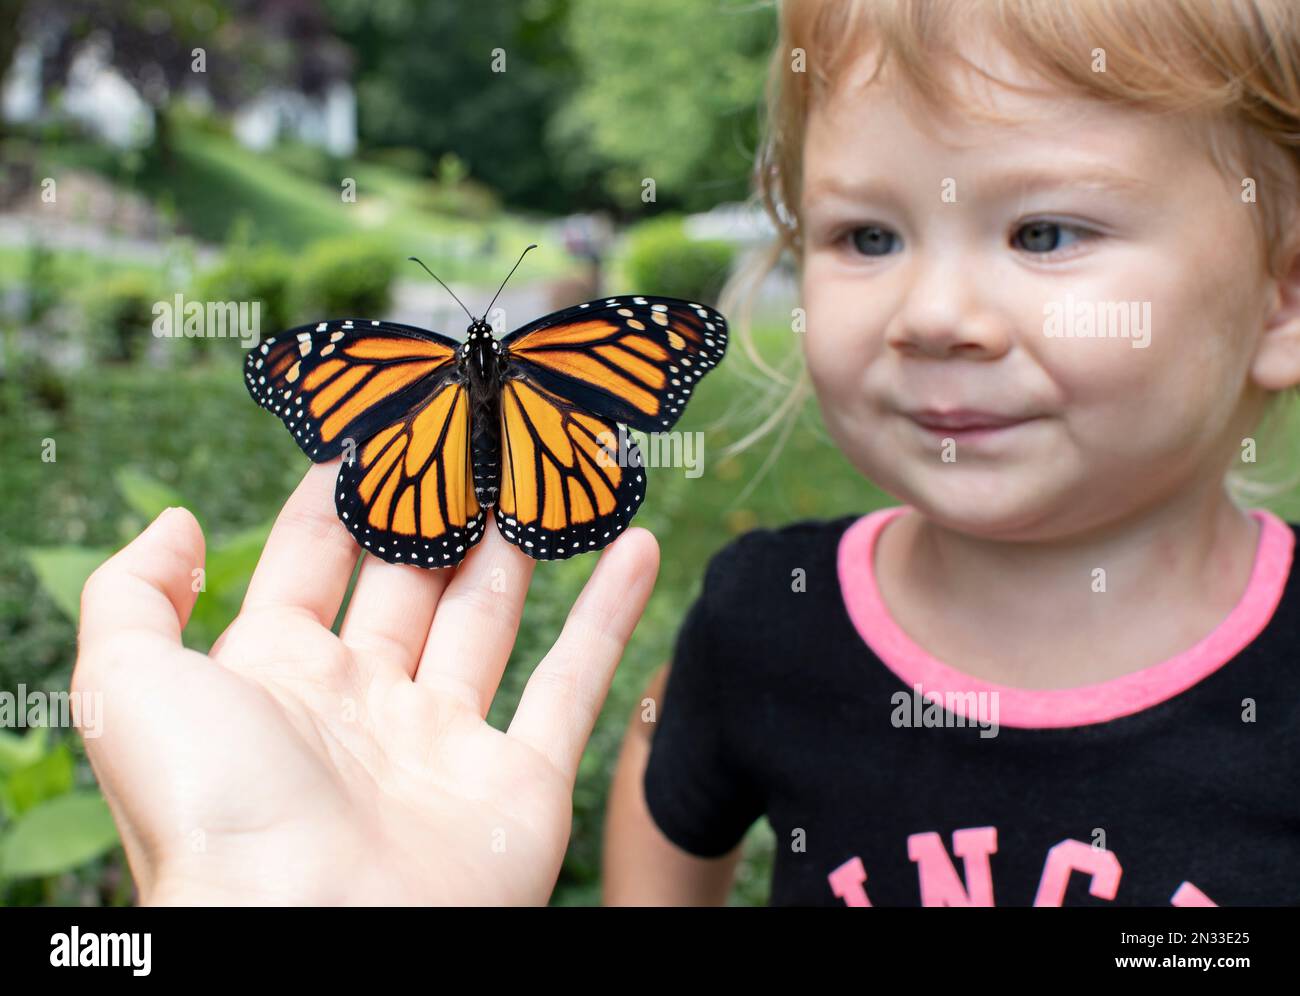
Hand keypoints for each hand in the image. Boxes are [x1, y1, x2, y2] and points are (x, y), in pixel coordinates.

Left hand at [72, 460, 659, 904]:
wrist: (311, 936)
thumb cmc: (214, 814)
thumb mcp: (130, 687)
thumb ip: (135, 597)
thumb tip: (176, 524)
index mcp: (277, 678)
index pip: (315, 562)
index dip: (344, 497)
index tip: (383, 427)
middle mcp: (364, 705)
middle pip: (410, 583)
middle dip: (439, 509)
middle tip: (475, 435)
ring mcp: (447, 744)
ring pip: (492, 620)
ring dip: (520, 547)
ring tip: (546, 473)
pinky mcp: (521, 782)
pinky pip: (576, 682)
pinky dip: (613, 613)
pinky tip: (638, 545)